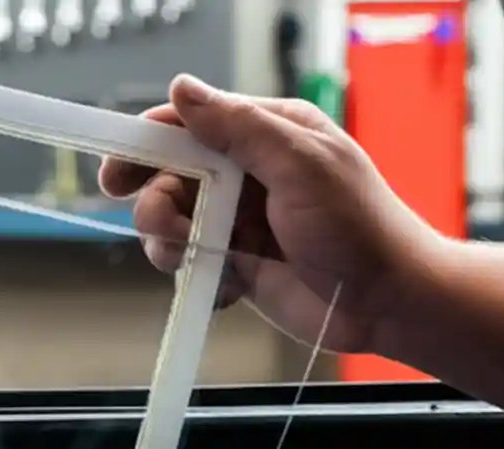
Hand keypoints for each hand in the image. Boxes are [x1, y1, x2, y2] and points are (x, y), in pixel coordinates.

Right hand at [98, 75, 444, 352]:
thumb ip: (237, 127)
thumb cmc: (359, 226)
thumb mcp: (299, 163)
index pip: (192, 125)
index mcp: (267, 135)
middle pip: (171, 177)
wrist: (387, 303)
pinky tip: (229, 287)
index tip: (116, 171)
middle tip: (159, 224)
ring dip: (169, 243)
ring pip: (173, 225)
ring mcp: (241, 221)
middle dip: (156, 201)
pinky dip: (199, 279)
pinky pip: (193, 267)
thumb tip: (181, 89)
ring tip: (191, 258)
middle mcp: (249, 174)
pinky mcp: (238, 265)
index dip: (147, 143)